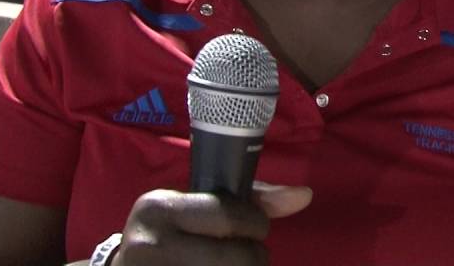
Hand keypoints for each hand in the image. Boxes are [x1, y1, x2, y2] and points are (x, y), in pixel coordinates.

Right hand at [112, 183, 311, 264]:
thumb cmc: (171, 236)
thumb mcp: (195, 209)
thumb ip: (249, 201)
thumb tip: (303, 195)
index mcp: (157, 208)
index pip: (230, 216)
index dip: (255, 225)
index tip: (253, 229)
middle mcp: (149, 246)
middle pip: (237, 258)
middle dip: (253, 257)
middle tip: (244, 255)